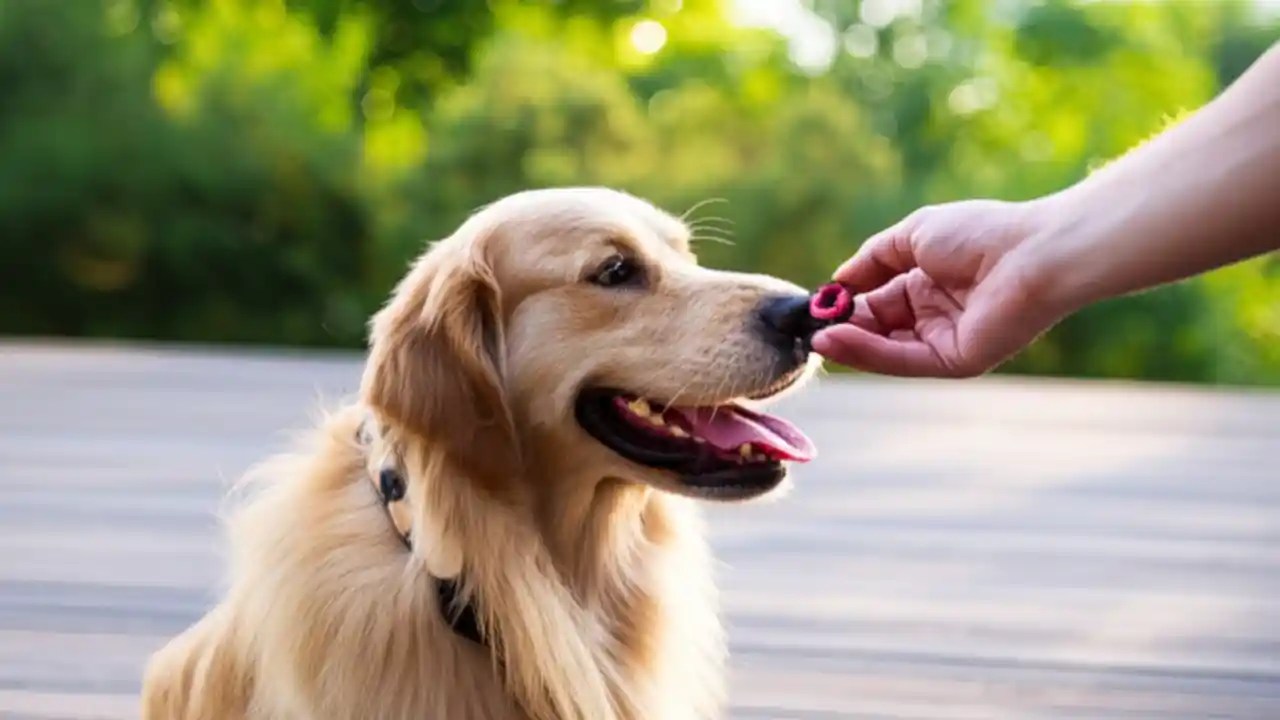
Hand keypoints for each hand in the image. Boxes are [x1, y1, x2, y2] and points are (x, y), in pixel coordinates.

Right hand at [811, 199, 1067, 376]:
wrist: (1033, 252)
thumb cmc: (980, 233)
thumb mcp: (911, 236)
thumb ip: (871, 261)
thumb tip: (836, 283)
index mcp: (927, 284)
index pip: (875, 303)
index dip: (845, 306)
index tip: (815, 307)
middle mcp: (934, 316)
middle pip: (876, 330)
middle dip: (841, 328)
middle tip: (809, 327)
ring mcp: (944, 340)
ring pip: (884, 349)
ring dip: (848, 344)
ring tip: (817, 336)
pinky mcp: (955, 360)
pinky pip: (902, 360)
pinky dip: (867, 352)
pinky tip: (837, 340)